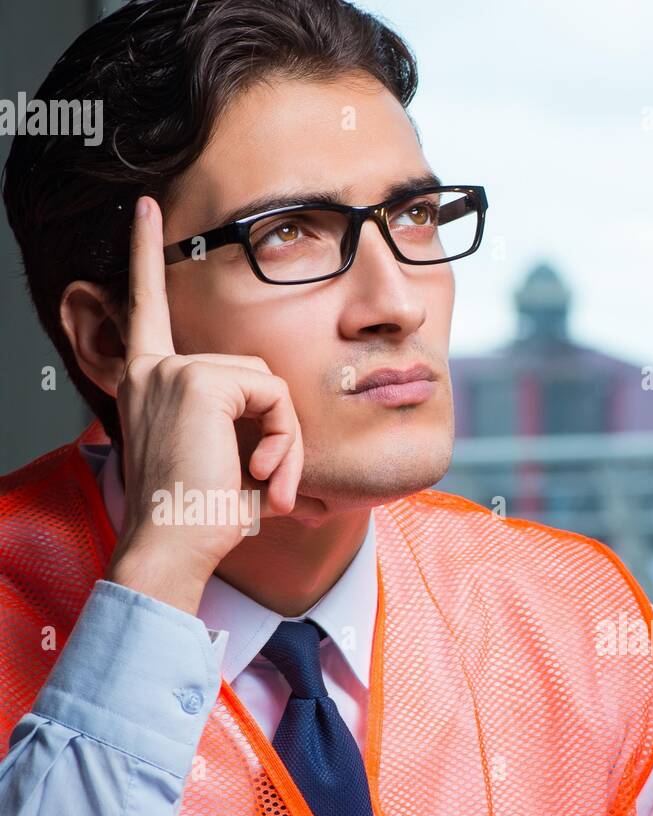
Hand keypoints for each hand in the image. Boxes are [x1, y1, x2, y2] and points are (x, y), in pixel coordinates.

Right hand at [106, 195, 304, 614]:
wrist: (173, 544)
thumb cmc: (200, 517)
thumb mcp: (222, 461)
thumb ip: (243, 424)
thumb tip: (283, 419)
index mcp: (149, 379)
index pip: (146, 308)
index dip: (142, 256)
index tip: (144, 206)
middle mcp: (153, 368)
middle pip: (254, 371)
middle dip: (278, 430)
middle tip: (272, 485)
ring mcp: (174, 371)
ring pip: (270, 386)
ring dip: (284, 441)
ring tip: (265, 485)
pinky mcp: (201, 382)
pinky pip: (275, 398)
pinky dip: (284, 440)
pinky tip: (261, 472)